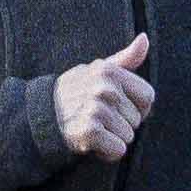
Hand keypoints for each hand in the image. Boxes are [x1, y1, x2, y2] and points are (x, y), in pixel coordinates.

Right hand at [50, 33, 151, 160]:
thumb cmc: (77, 92)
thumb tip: (145, 38)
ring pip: (129, 136)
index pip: (147, 97)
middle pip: (138, 119)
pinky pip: (118, 150)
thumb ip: (126, 58)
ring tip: (94, 128)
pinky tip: (91, 142)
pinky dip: (107, 152)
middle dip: (122, 123)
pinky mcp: (89, 131)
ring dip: (113, 138)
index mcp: (110, 71)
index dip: (137, 106)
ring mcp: (97, 109)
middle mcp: (105, 88)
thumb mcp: (99, 70)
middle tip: (99, 117)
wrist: (43, 115)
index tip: (119, 106)